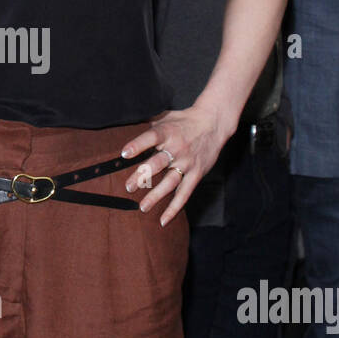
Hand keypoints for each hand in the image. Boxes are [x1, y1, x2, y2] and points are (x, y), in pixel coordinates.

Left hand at [120, 104, 227, 226]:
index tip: (124, 154)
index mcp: (168, 132)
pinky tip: (163, 220)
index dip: (138, 145)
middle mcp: (177, 148)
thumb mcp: (166, 117)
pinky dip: (174, 208)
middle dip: (142, 176)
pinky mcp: (196, 174)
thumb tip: (127, 126)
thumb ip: (149, 125)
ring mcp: (187, 162)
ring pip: (170, 182)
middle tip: (129, 187)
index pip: (151, 138)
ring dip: (156, 195)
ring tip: (143, 207)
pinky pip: (184, 194)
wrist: (214, 123)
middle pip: (158, 164)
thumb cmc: (185, 120)